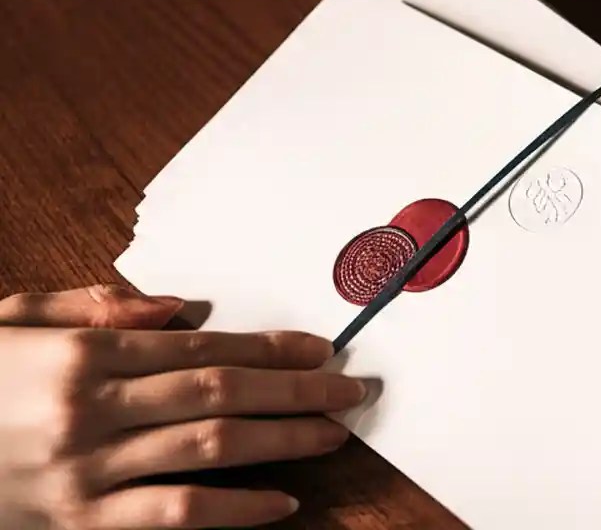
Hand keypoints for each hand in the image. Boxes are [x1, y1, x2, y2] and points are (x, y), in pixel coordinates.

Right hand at [0, 286, 365, 528]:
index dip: (271, 346)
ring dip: (283, 439)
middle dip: (297, 388)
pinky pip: (173, 516)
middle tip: (352, 387)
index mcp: (85, 353)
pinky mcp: (78, 521)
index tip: (320, 346)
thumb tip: (181, 306)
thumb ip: (97, 309)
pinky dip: (234, 511)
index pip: (204, 345)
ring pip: (210, 447)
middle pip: (221, 391)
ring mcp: (87, 469)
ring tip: (332, 433)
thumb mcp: (15, 320)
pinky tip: (280, 504)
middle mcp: (93, 407)